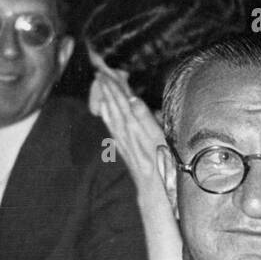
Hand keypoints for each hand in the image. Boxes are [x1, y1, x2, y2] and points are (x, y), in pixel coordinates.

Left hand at [89, 63, 167, 194]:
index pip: (122, 100)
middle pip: (113, 104)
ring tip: (99, 84)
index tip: (107, 70)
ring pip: (110, 113)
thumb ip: (144, 118)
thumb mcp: (158, 139)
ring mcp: (122, 139)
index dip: (115, 85)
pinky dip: (106, 113)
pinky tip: (104, 110)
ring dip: (105, 98)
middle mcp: (124, 131)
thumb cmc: (161, 165)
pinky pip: (110, 125)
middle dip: (107, 87)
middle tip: (100, 71)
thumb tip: (133, 99)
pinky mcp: (122, 147)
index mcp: (133, 126)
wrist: (153, 189)